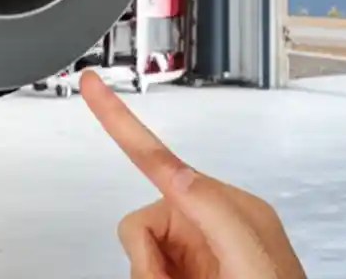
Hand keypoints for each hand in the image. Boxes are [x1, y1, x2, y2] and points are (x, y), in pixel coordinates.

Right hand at [79, 72, 304, 278]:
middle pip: (140, 223)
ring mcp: (196, 258)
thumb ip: (215, 213)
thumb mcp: (252, 261)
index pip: (164, 160)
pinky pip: (143, 274)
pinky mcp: (182, 278)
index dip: (121, 121)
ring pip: (137, 256)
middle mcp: (209, 228)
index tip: (93, 87)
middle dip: (145, 261)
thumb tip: (178, 174)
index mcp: (230, 209)